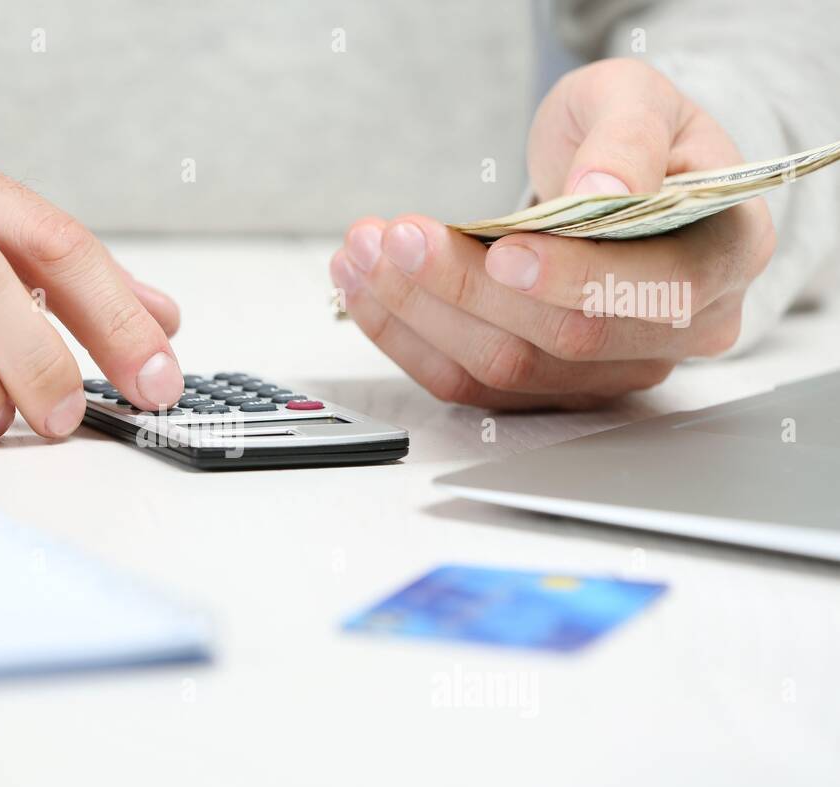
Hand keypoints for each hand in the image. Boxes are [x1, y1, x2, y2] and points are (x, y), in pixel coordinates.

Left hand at [331, 58, 775, 409]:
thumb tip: (600, 192)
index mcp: (725, 253)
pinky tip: (365, 288)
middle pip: (568, 340)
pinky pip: (469, 383)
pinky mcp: (548, 387)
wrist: (611, 173)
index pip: (657, 291)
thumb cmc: (630, 135)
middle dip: (466, 290)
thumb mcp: (637, 100)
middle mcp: (678, 329)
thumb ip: (626, 139)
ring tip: (361, 253)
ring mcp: (611, 370)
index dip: (573, 279)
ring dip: (417, 314)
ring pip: (506, 369)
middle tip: (394, 237)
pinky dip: (406, 337)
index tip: (498, 249)